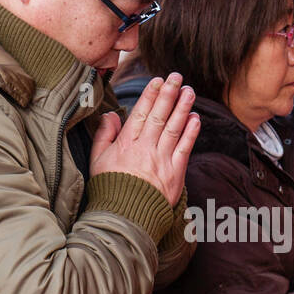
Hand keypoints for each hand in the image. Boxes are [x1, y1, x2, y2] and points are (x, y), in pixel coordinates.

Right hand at [89, 73, 199, 205]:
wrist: (125, 216)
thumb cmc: (110, 188)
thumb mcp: (97, 160)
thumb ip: (104, 135)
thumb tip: (111, 115)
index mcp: (126, 143)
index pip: (141, 113)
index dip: (150, 95)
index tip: (158, 81)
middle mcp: (145, 148)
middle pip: (159, 115)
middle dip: (169, 94)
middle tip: (177, 77)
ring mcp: (161, 159)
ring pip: (174, 127)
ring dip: (183, 108)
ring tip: (189, 91)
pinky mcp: (175, 173)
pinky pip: (184, 148)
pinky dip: (191, 132)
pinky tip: (195, 118)